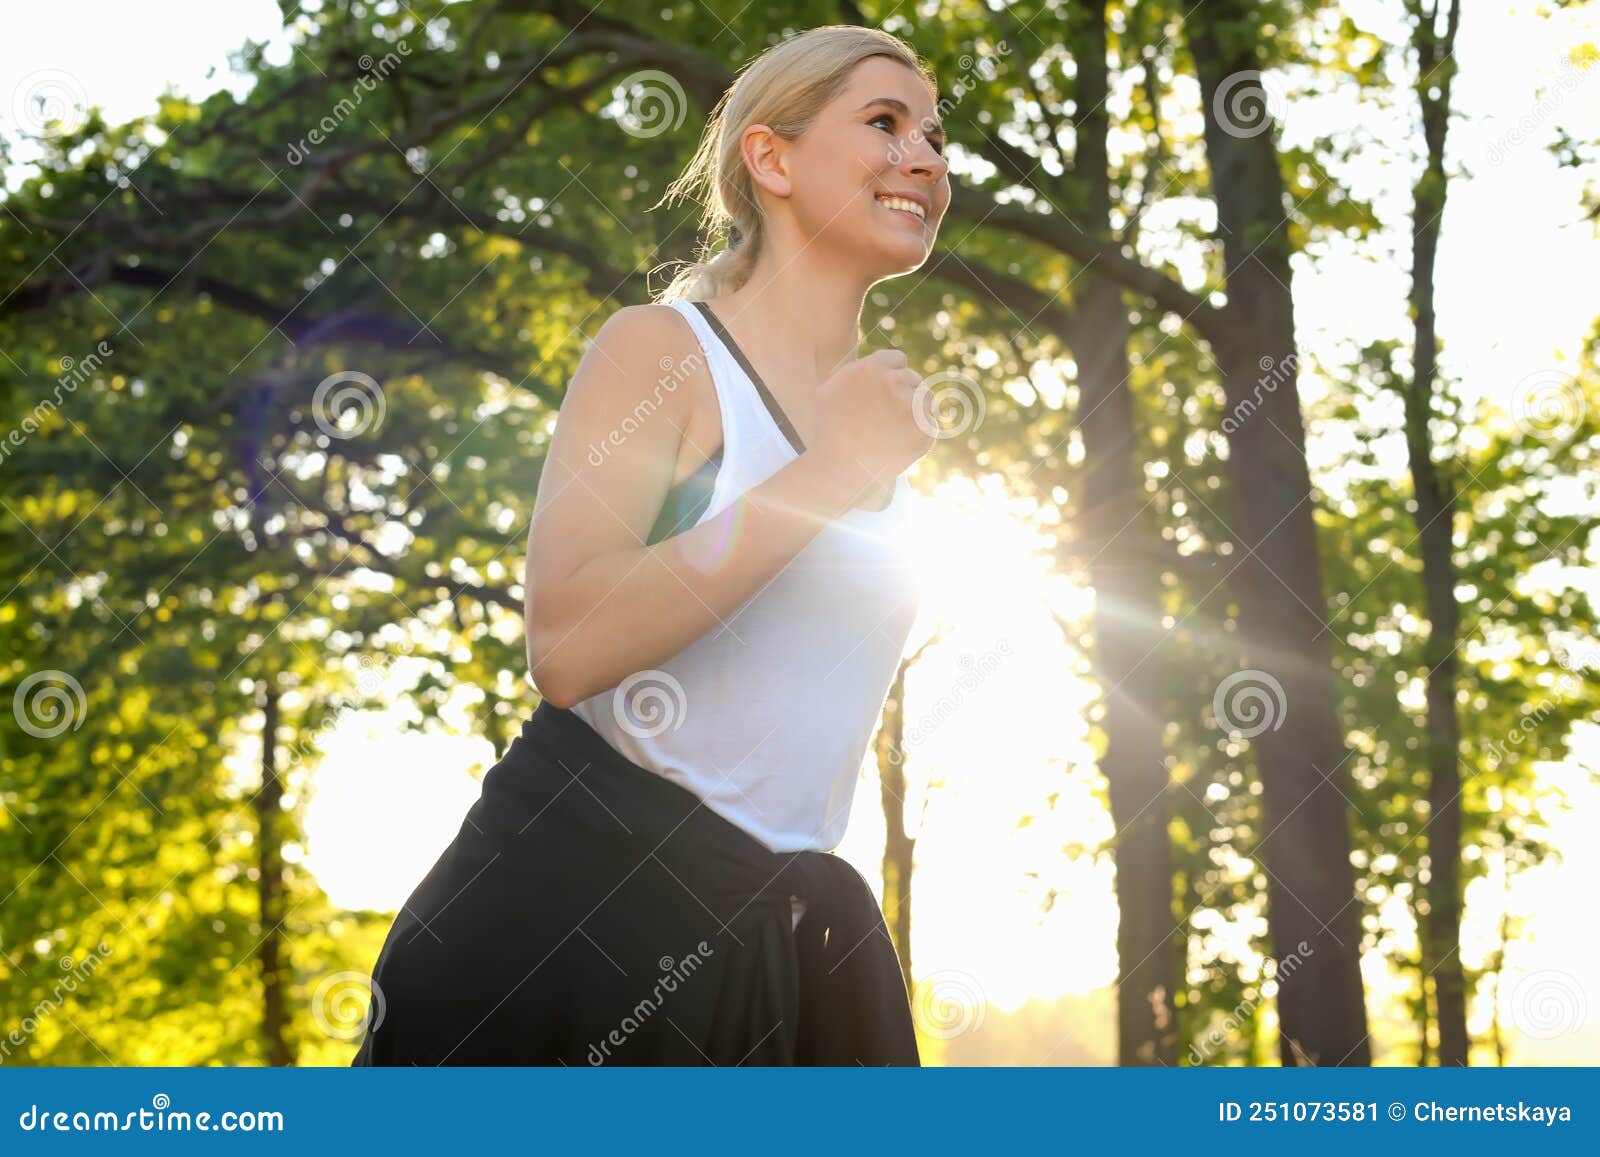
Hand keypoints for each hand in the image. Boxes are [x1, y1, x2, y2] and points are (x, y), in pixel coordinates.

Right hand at [810, 349, 933, 498]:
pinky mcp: (924, 431)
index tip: (883, 393)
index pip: (898, 359)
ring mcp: (911, 408)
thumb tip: (876, 363)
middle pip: (913, 379)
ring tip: (893, 429)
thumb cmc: (827, 432)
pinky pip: (929, 424)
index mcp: (870, 368)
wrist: (838, 471)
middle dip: (903, 394)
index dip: (890, 376)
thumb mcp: (828, 391)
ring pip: (926, 399)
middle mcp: (893, 383)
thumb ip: (855, 371)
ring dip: (915, 410)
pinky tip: (898, 443)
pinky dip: (918, 433)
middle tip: (886, 416)